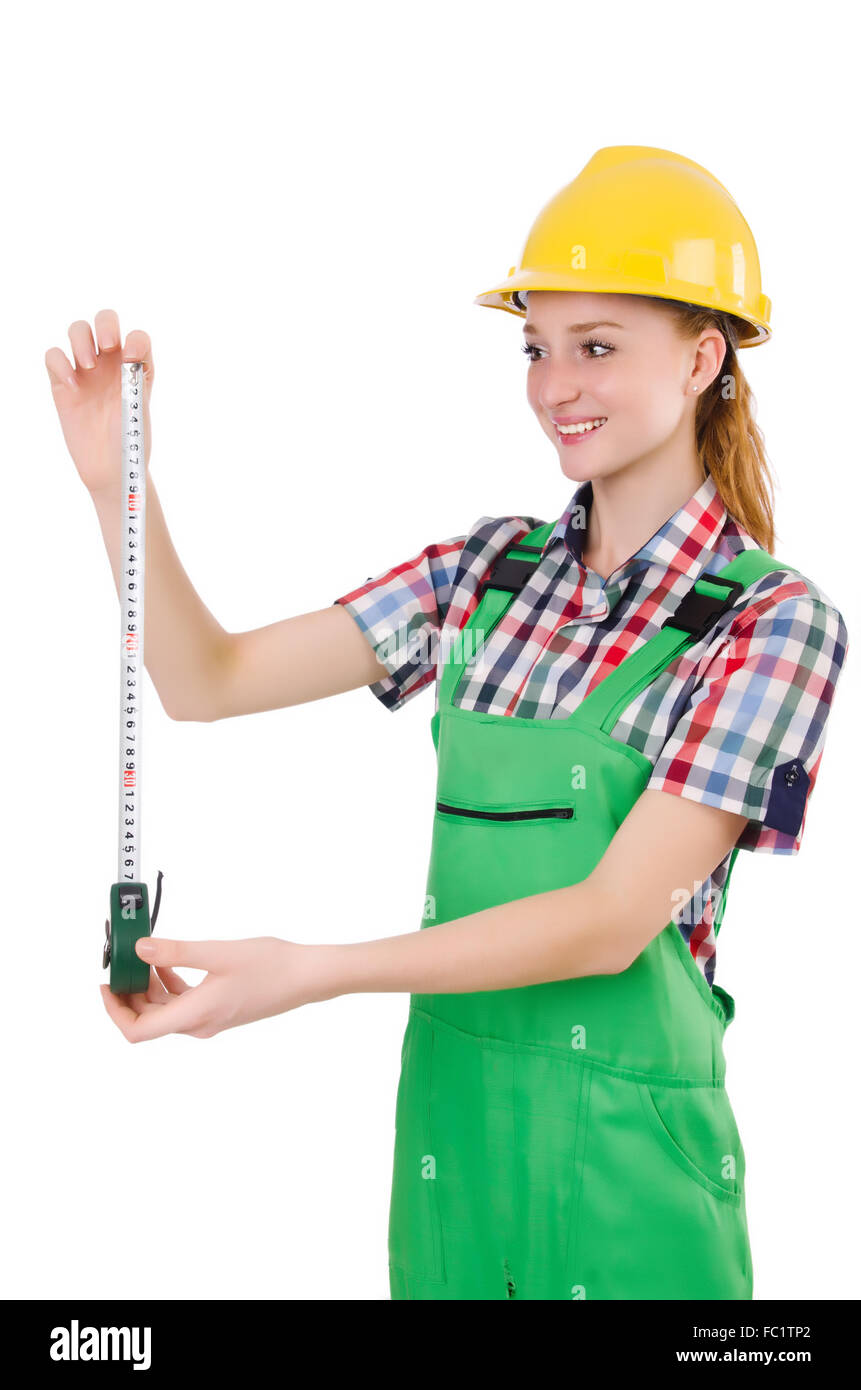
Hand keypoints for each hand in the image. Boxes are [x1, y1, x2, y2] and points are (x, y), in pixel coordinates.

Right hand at [45, 309, 153, 496]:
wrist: (110, 468)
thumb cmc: (130, 441)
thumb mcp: (140, 410)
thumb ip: (137, 381)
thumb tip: (129, 353)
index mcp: (135, 368)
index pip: (136, 336)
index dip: (134, 339)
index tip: (130, 358)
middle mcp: (111, 363)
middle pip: (105, 320)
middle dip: (106, 324)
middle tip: (108, 345)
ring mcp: (85, 371)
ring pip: (78, 331)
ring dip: (82, 340)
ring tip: (89, 367)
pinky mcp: (62, 383)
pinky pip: (54, 356)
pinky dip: (60, 363)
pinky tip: (72, 386)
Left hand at [100, 935, 340, 1041]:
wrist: (307, 976)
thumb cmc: (271, 966)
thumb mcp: (218, 952)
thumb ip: (176, 952)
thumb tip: (140, 949)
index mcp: (195, 1015)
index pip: (138, 1031)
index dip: (114, 1012)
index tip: (107, 986)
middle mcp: (199, 1024)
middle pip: (148, 1020)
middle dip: (129, 993)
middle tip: (122, 962)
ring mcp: (210, 1020)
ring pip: (166, 1011)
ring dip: (149, 988)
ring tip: (145, 957)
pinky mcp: (220, 1010)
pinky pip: (184, 1004)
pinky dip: (170, 985)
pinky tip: (172, 962)